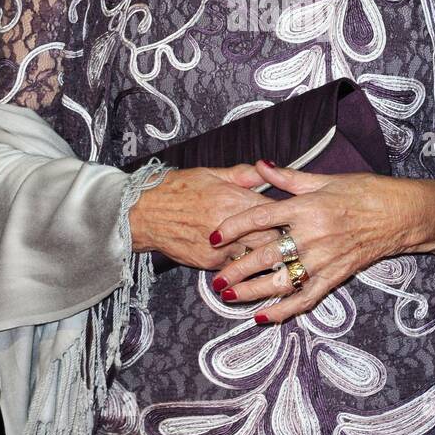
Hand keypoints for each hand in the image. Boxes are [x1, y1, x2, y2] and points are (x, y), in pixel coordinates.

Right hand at [129, 163, 288, 268]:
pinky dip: (245, 264)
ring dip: (266, 254)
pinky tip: (250, 260)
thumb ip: (243, 174)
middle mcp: (229, 226)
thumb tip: (268, 168)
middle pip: (272, 238)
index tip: (291, 215)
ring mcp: (220, 248)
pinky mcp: (210, 263)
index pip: (274, 211)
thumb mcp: (211, 173)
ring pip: (257, 257)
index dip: (285, 214)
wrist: (143, 213)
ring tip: (276, 252)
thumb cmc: (176, 189)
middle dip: (282, 238)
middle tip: (290, 237)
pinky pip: (237, 266)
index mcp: (233, 199)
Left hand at [205, 159, 434, 323]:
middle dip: (235, 268)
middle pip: (264, 254)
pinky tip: (262, 316)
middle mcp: (312, 235)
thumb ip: (288, 178)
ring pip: (281, 281)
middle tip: (214, 277)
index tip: (212, 236)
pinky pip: (305, 299)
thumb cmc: (364, 192)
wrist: (401, 215)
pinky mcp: (335, 277)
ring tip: (228, 297)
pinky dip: (283, 311)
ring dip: (252, 291)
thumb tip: (260, 166)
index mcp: (307, 207)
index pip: (260, 218)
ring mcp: (324, 259)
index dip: (233, 227)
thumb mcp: (325, 180)